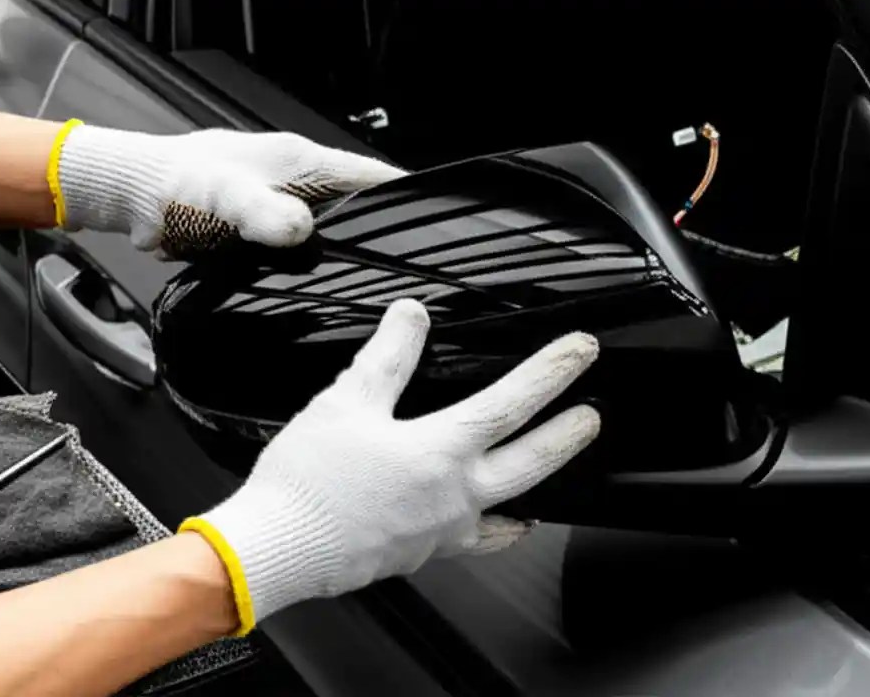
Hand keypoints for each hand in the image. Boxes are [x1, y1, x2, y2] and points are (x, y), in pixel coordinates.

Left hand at [51, 123, 404, 256]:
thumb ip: (265, 215)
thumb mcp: (226, 200)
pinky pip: (305, 245)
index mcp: (302, 162)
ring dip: (346, 250)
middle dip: (381, 232)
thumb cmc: (176, 186)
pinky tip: (316, 283)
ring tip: (368, 282)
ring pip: (335, 228)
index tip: (434, 226)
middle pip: (361, 206)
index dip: (407, 198)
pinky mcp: (267, 226)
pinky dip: (315, 261)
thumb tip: (302, 229)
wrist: (136, 193)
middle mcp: (300, 179)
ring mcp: (284, 202)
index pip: (375, 176)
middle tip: (401, 270)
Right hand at [180, 299, 600, 635]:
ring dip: (542, 480)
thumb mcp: (345, 403)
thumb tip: (411, 316)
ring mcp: (443, 530)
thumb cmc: (306, 485)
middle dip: (569, 434)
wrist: (276, 549)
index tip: (581, 351)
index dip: (552, 372)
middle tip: (593, 416)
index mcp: (440, 453)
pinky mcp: (423, 552)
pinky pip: (479, 539)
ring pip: (513, 504)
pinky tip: (502, 521)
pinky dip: (501, 527)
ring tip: (559, 467)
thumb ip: (387, 357)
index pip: (513, 403)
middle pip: (532, 462)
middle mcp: (454, 497)